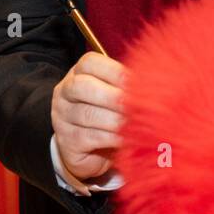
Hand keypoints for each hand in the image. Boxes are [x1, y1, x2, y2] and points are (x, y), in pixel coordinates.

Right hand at [51, 52, 126, 182]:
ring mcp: (62, 116)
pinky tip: (125, 139)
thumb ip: (126, 85)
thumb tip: (152, 81)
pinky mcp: (67, 140)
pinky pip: (88, 137)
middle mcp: (65, 92)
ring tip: (134, 125)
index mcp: (79, 73)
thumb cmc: (109, 114)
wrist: (91, 150)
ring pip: (87, 114)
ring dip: (115, 120)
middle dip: (113, 96)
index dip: (115, 71)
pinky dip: (110, 138)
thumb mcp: (116, 93)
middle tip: (134, 106)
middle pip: (83, 86)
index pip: (90, 63)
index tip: (137, 83)